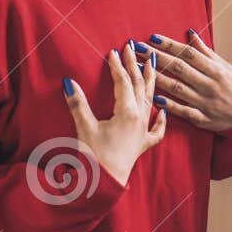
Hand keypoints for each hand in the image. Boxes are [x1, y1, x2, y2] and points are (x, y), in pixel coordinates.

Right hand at [62, 47, 167, 185]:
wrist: (105, 184)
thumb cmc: (94, 157)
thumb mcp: (84, 128)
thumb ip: (78, 104)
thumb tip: (68, 82)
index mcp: (127, 112)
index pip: (123, 82)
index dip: (117, 66)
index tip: (114, 51)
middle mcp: (140, 119)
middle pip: (139, 86)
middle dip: (135, 65)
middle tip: (132, 47)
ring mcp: (143, 131)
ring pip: (151, 100)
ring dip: (151, 81)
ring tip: (153, 65)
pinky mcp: (143, 144)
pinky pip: (157, 129)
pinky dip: (161, 119)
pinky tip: (163, 111)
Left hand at [142, 30, 231, 132]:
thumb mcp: (225, 67)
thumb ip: (205, 52)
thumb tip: (189, 33)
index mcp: (216, 70)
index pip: (189, 54)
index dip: (170, 45)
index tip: (152, 37)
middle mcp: (210, 85)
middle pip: (179, 68)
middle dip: (157, 57)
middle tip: (138, 48)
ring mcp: (205, 102)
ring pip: (178, 88)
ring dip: (157, 78)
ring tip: (139, 68)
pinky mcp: (202, 118)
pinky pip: (183, 111)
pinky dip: (169, 105)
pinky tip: (154, 97)